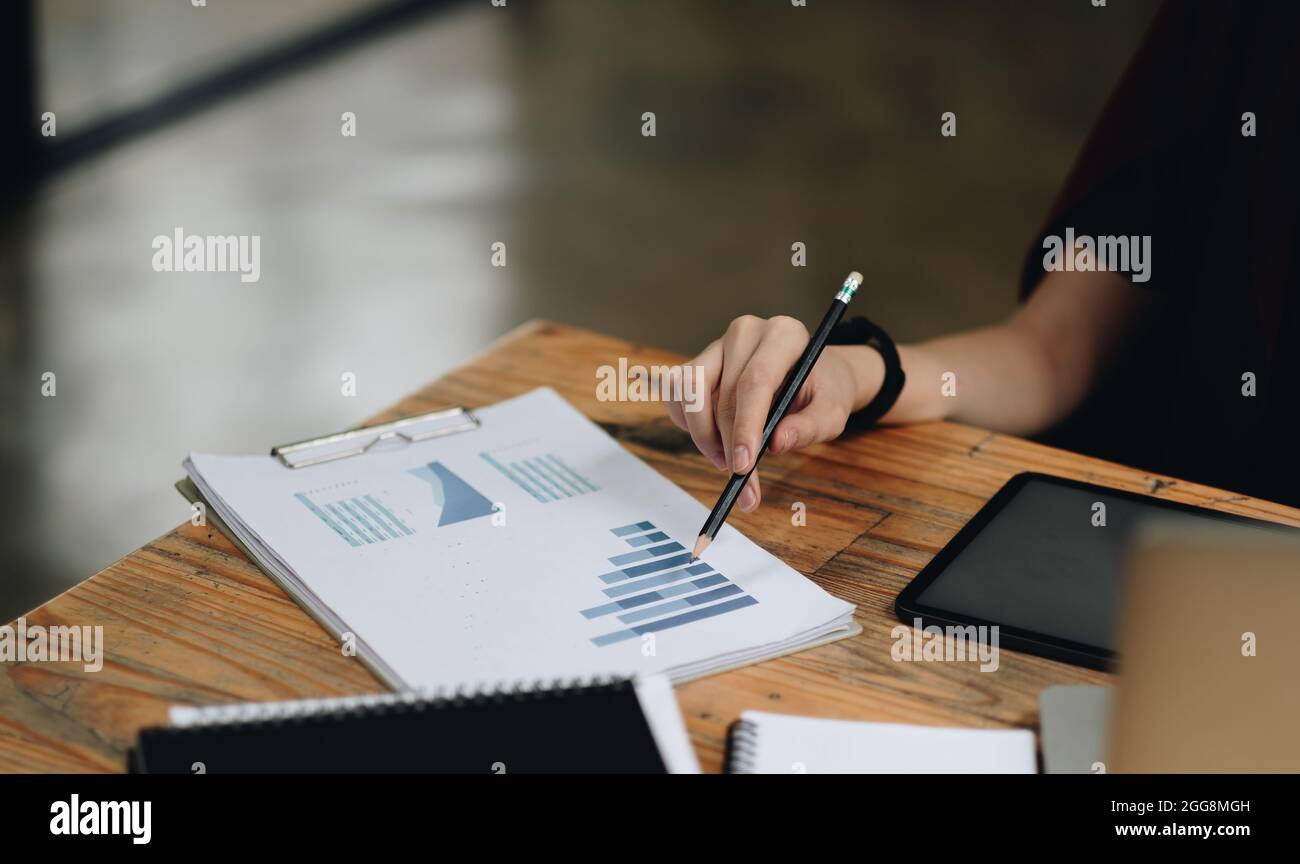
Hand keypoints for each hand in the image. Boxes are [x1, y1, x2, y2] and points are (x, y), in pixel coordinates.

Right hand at [666, 315, 880, 511]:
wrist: (811, 378)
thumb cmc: (821, 394)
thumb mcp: (832, 413)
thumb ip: (810, 427)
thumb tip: (778, 443)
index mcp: (784, 335)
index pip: (755, 381)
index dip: (745, 427)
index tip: (742, 466)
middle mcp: (745, 333)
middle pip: (722, 395)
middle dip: (727, 446)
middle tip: (741, 485)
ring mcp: (716, 346)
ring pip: (689, 394)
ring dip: (703, 436)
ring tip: (728, 460)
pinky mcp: (697, 363)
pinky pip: (677, 397)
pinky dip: (688, 426)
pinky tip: (715, 439)